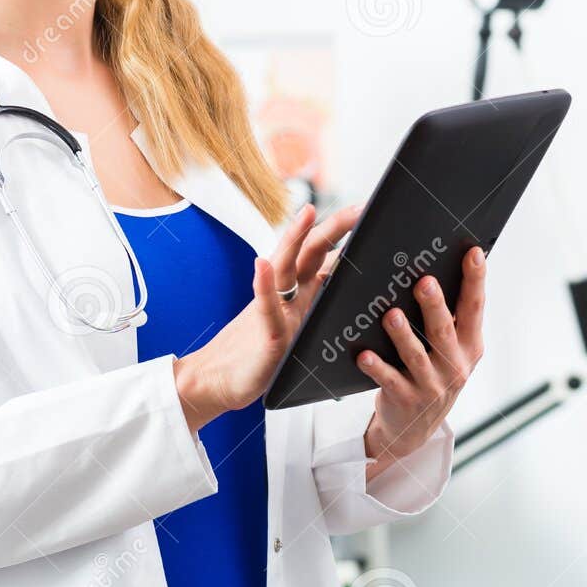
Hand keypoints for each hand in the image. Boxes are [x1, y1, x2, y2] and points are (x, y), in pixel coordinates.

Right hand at [174, 202, 359, 430]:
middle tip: (360, 206)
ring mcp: (274, 310)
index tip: (368, 213)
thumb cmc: (259, 355)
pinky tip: (261, 265)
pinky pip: (265, 307)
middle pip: (310, 251)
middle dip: (334, 226)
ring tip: (308, 211)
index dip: (346, 235)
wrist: (217, 380)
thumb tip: (351, 289)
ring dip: (295, 237)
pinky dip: (263, 285)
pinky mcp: (266, 334)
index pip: (323, 255)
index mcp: (297, 292)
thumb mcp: (297, 327)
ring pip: (285, 267)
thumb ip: (317, 306)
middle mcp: (286, 294)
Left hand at [355, 245, 485, 480]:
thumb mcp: (449, 350)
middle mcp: (455, 365)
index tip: (473, 253)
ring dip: (402, 335)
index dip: (476, 280)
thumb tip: (434, 267)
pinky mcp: (407, 400)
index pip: (475, 307)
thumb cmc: (430, 373)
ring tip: (390, 316)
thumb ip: (449, 317)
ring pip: (416, 356)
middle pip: (444, 330)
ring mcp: (432, 385)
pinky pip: (389, 380)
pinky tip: (364, 355)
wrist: (414, 428)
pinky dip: (376, 367)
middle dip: (434, 305)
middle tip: (424, 282)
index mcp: (469, 345)